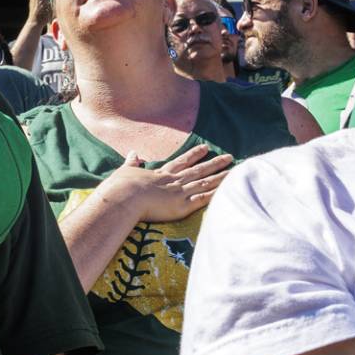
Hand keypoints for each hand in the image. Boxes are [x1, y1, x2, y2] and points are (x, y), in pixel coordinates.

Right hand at [101, 145, 231, 224]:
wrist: (123, 197)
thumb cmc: (120, 187)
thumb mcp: (125, 171)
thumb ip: (131, 163)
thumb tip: (133, 153)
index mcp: (160, 174)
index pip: (181, 162)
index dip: (194, 155)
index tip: (205, 148)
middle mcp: (173, 181)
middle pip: (198, 170)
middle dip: (214, 163)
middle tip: (228, 157)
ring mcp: (179, 193)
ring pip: (205, 182)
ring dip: (220, 176)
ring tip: (234, 170)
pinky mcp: (181, 206)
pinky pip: (203, 199)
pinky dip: (216, 194)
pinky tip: (228, 190)